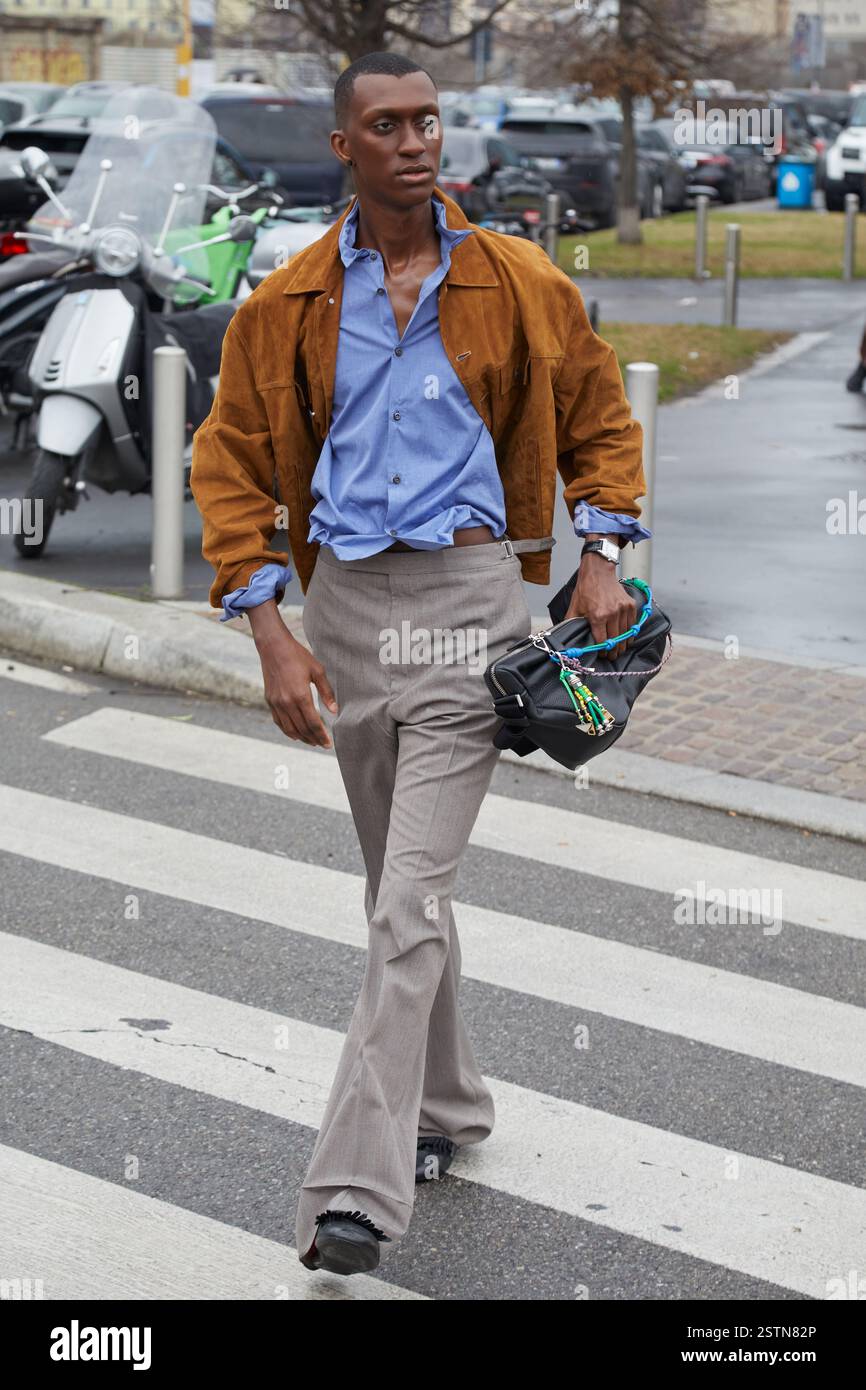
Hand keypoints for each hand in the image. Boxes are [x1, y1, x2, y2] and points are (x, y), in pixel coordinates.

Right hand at [248, 601, 337, 746]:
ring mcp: (276, 703)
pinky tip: (296, 734)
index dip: (322, 735)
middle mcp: (287, 702)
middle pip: (302, 729)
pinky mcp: (269, 701)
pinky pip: (279, 722)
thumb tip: (334, 711)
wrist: (273, 647)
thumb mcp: (317, 671)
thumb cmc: (298, 656)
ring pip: (289, 729)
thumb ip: (327, 692)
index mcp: (301, 695)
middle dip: (313, 739)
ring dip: (301, 738)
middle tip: (322, 744)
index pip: (313, 723)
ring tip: (311, 741)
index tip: (328, 744)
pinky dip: (288, 731)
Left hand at [565, 551, 635, 659]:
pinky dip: (630, 633)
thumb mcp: (574, 607)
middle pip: (616, 641)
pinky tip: (625, 638)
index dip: (602, 651)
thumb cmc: (586, 589)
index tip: (601, 655)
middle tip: (611, 657)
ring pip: (626, 634)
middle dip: (613, 652)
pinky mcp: (630, 605)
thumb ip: (570, 623)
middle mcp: (612, 613)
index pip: (603, 641)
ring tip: (619, 650)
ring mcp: (623, 609)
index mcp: (598, 615)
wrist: (599, 571)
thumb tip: (564, 637)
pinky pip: (632, 625)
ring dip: (623, 645)